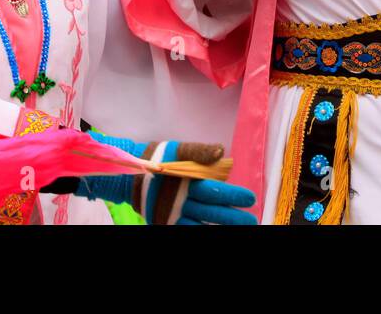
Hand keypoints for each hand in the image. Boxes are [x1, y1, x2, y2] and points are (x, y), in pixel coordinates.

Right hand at [77, 134, 257, 224]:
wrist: (128, 174)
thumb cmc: (158, 158)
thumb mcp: (177, 148)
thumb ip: (198, 151)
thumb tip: (220, 151)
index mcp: (185, 179)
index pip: (214, 190)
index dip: (232, 195)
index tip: (250, 198)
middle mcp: (179, 200)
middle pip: (210, 212)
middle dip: (232, 217)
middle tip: (252, 221)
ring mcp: (171, 214)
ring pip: (200, 225)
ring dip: (220, 227)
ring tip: (239, 229)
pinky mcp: (165, 223)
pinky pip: (185, 229)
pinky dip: (199, 230)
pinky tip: (212, 230)